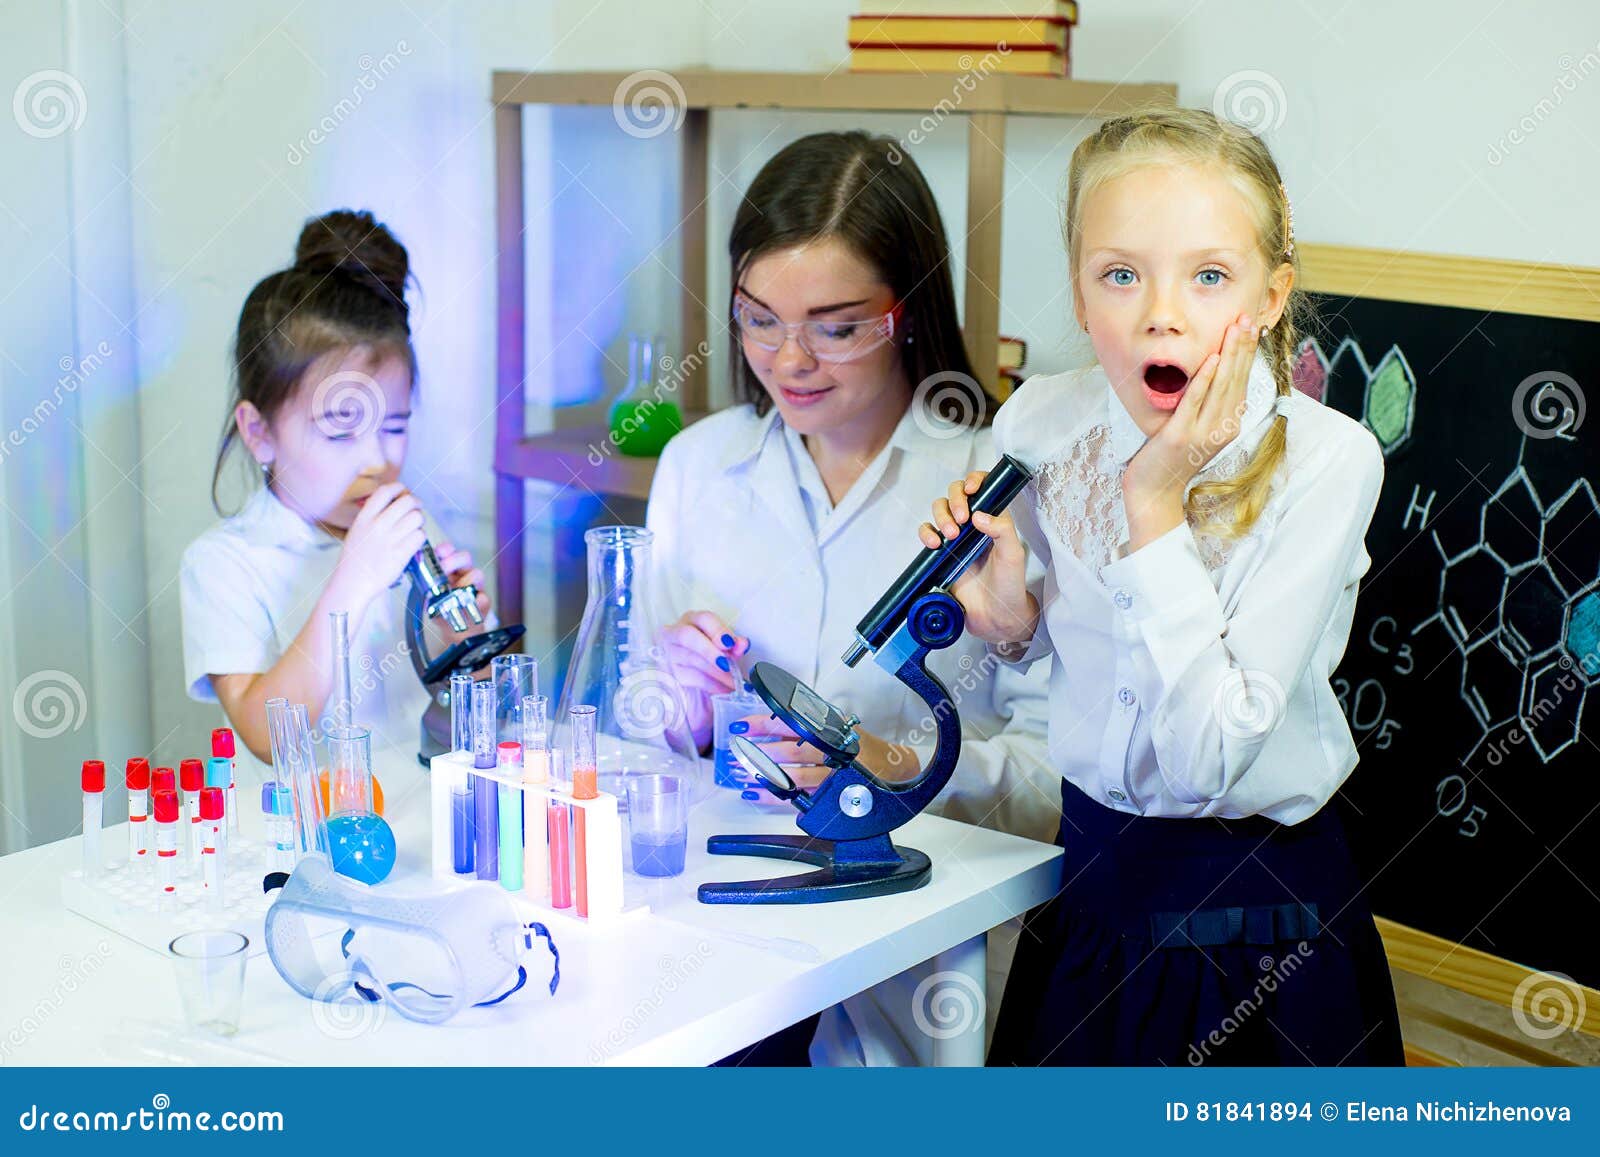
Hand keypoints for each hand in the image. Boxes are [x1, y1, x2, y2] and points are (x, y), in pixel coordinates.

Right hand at [328, 482, 426, 610]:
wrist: (352, 584)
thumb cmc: (355, 559)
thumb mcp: (357, 531)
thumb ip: (373, 516)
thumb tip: (393, 503)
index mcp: (364, 518)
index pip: (385, 491)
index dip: (399, 488)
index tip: (404, 491)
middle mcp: (377, 525)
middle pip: (407, 501)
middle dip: (416, 503)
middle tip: (417, 509)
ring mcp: (390, 539)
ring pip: (417, 518)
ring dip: (419, 522)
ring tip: (414, 528)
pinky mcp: (401, 554)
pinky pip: (420, 536)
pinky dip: (420, 537)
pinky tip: (414, 542)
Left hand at [433, 541, 491, 643]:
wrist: (457, 629)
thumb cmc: (443, 611)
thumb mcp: (429, 599)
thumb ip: (425, 588)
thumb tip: (418, 579)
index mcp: (449, 570)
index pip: (449, 552)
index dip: (445, 549)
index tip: (440, 552)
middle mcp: (463, 575)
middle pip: (465, 557)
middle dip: (454, 561)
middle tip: (445, 569)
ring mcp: (475, 587)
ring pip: (477, 574)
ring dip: (466, 581)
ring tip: (457, 590)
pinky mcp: (484, 602)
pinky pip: (484, 598)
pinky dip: (477, 600)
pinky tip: (471, 603)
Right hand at [660, 610, 747, 749]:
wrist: (696, 672)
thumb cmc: (711, 652)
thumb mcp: (725, 646)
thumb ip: (734, 644)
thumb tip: (741, 644)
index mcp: (692, 620)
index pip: (703, 619)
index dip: (718, 631)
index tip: (731, 644)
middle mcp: (676, 632)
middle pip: (688, 636)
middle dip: (709, 651)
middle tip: (727, 664)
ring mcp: (670, 652)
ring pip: (690, 659)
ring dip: (715, 672)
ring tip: (733, 682)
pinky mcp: (672, 672)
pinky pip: (691, 678)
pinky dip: (711, 685)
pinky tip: (724, 690)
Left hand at [732, 715, 919, 788]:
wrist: (895, 768)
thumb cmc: (861, 745)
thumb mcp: (837, 724)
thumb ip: (810, 719)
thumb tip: (774, 715)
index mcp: (829, 728)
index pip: (791, 721)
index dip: (763, 723)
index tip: (741, 726)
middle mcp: (831, 750)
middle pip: (791, 748)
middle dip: (760, 750)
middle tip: (737, 751)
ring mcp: (832, 774)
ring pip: (794, 774)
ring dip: (766, 773)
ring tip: (744, 772)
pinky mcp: (833, 795)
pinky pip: (800, 796)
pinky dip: (775, 796)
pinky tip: (758, 792)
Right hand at [918, 471, 1038, 645]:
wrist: (993, 617)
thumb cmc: (1010, 585)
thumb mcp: (1013, 555)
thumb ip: (1002, 530)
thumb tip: (979, 514)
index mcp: (994, 519)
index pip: (983, 488)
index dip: (975, 481)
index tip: (972, 489)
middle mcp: (974, 524)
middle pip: (956, 494)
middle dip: (955, 500)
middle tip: (962, 520)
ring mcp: (956, 538)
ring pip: (939, 510)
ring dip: (941, 516)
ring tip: (951, 535)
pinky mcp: (940, 553)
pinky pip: (927, 533)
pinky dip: (926, 533)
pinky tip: (934, 543)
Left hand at [1121, 314, 1258, 547]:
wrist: (1155, 492)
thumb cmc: (1172, 458)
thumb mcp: (1198, 430)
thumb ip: (1208, 406)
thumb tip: (1214, 373)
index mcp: (1228, 424)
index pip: (1241, 381)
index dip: (1247, 353)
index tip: (1251, 327)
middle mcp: (1221, 428)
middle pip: (1236, 379)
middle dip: (1242, 346)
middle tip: (1247, 318)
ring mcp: (1203, 433)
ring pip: (1221, 386)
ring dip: (1229, 355)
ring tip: (1235, 328)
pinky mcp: (1182, 436)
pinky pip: (1196, 403)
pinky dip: (1205, 380)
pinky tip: (1211, 359)